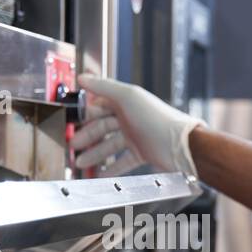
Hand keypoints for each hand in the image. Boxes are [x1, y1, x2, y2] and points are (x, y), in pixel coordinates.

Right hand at [72, 75, 204, 176]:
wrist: (180, 146)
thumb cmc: (158, 119)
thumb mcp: (128, 97)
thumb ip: (103, 86)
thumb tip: (83, 78)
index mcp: (126, 102)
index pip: (100, 105)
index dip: (85, 113)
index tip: (71, 119)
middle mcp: (130, 118)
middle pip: (102, 128)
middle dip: (86, 137)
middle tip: (72, 145)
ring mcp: (136, 136)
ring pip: (109, 146)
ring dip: (94, 154)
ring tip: (81, 163)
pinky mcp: (142, 153)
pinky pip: (122, 162)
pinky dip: (111, 168)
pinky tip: (99, 174)